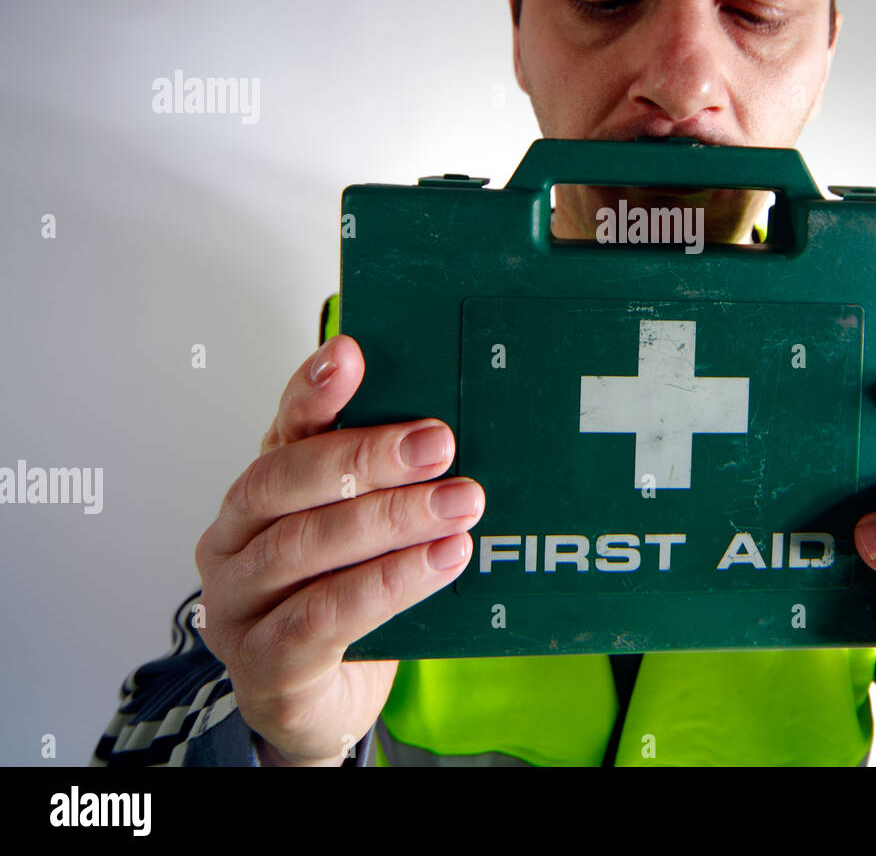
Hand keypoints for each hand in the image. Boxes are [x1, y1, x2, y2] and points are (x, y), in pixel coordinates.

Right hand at [193, 334, 484, 765]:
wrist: (323, 703)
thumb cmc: (344, 601)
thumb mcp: (365, 533)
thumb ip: (388, 483)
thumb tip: (449, 428)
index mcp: (259, 494)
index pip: (282, 429)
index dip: (312, 391)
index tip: (351, 354)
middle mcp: (233, 541)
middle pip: (285, 482)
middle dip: (366, 456)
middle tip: (439, 442)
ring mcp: (239, 604)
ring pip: (304, 546)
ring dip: (391, 520)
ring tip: (459, 503)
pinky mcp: (265, 663)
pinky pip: (323, 616)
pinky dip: (388, 583)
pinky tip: (442, 561)